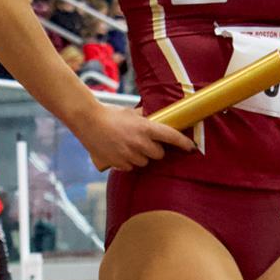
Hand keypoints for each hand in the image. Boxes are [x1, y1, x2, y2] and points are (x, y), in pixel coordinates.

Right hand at [76, 103, 194, 170]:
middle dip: (155, 150)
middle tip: (146, 143)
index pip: (171, 137)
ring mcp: (129, 155)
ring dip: (141, 157)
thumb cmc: (109, 114)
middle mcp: (140, 143)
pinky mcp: (119, 163)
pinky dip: (128, 162)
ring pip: (145, 162)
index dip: (184, 143)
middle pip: (159, 154)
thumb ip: (145, 117)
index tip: (191, 147)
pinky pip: (131, 167)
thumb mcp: (130, 113)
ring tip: (129, 146)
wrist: (87, 121)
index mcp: (145, 128)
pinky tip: (120, 152)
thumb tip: (156, 117)